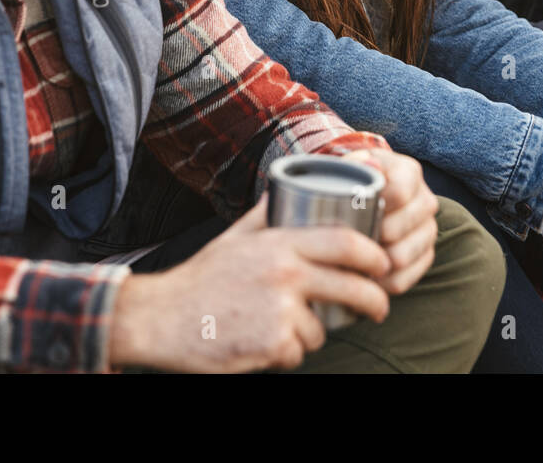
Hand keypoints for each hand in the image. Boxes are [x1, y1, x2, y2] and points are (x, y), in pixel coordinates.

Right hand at [108, 195, 390, 371]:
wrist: (159, 318)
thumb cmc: (201, 278)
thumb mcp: (235, 237)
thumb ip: (266, 215)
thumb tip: (286, 189)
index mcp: (279, 244)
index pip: (345, 243)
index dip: (373, 254)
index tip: (382, 264)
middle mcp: (284, 274)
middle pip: (353, 287)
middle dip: (375, 301)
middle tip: (378, 308)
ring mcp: (279, 311)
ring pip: (323, 328)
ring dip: (314, 333)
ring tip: (284, 327)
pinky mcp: (271, 345)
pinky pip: (299, 352)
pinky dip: (287, 353)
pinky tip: (264, 343)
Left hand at [343, 150, 438, 293]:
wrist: (361, 195)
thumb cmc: (352, 180)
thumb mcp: (351, 166)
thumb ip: (356, 163)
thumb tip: (371, 164)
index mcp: (409, 173)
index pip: (399, 193)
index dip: (374, 206)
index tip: (353, 210)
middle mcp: (425, 201)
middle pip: (399, 229)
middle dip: (371, 237)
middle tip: (347, 239)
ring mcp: (428, 230)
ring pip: (401, 257)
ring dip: (373, 263)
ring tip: (352, 258)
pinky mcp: (425, 256)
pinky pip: (403, 280)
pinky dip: (380, 282)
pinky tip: (362, 275)